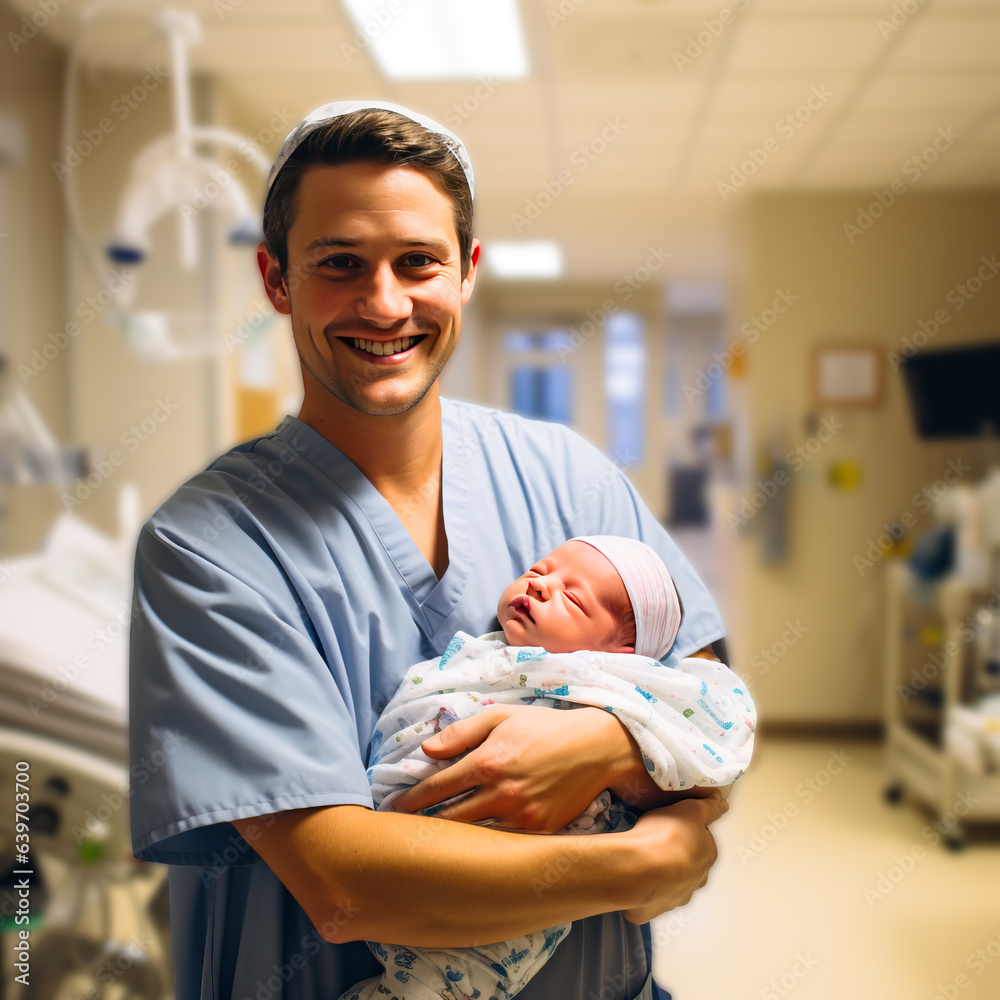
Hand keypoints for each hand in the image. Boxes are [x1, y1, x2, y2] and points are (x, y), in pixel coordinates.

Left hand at [391, 704, 632, 832]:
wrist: (595, 748)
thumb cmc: (544, 728)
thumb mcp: (501, 717)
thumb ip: (460, 733)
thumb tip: (425, 751)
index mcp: (488, 761)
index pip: (437, 788)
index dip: (412, 801)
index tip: (394, 809)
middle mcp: (501, 793)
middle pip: (449, 821)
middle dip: (423, 828)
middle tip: (402, 834)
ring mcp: (521, 818)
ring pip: (474, 837)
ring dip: (450, 842)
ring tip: (428, 846)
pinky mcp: (539, 833)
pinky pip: (502, 845)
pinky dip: (483, 847)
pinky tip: (468, 850)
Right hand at [619, 789, 727, 923]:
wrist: (640, 868)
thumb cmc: (666, 836)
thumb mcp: (691, 810)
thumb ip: (709, 807)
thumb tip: (723, 804)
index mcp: (707, 857)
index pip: (704, 843)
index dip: (689, 833)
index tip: (673, 826)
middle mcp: (696, 882)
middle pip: (689, 867)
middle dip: (677, 858)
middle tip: (657, 843)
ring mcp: (673, 900)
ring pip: (670, 887)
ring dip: (661, 877)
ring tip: (642, 861)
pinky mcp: (650, 912)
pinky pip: (647, 903)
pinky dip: (642, 894)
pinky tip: (632, 881)